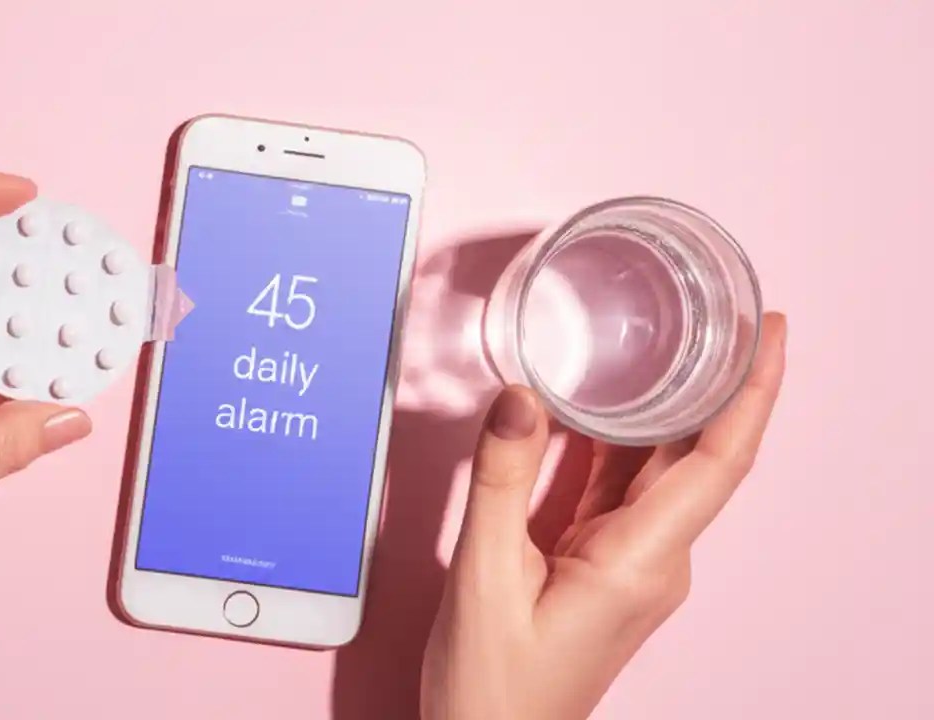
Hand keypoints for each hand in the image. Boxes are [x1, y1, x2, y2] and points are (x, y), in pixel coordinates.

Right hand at [420, 313, 786, 719]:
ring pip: (660, 470)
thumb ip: (501, 482)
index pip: (718, 463)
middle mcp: (652, 561)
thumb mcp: (484, 578)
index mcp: (638, 563)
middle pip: (700, 457)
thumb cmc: (491, 686)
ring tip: (669, 343)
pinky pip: (623, 490)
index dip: (754, 392)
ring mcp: (631, 565)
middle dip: (721, 383)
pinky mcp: (603, 567)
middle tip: (720, 313)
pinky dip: (619, 441)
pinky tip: (602, 406)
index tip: (769, 331)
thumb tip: (521, 397)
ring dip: (670, 408)